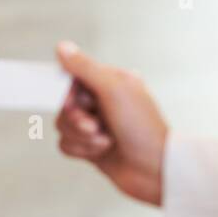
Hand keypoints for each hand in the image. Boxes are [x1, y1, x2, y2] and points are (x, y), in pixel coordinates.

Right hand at [54, 41, 168, 205]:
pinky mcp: (90, 147)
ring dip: (82, 136)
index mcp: (109, 82)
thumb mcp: (113, 89)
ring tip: (105, 140)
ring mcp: (95, 125)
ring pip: (62, 125)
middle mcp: (101, 102)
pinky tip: (103, 151)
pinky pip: (66, 145)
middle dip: (77, 118)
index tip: (72, 100)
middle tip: (95, 124)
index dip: (67, 91)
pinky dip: (82, 150)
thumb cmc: (141, 127)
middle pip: (64, 103)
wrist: (155, 169)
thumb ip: (84, 67)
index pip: (72, 76)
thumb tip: (62, 47)